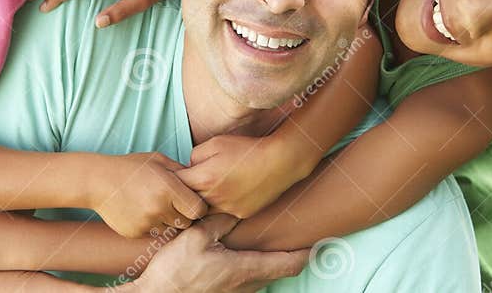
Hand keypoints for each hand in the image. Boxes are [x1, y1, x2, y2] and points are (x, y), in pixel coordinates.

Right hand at [93, 152, 208, 237]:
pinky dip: (151, 226)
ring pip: (170, 230)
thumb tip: (201, 181)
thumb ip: (182, 171)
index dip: (197, 206)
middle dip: (184, 215)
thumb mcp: (159, 160)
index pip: (199, 209)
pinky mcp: (135, 233)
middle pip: (186, 223)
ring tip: (155, 205)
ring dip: (167, 221)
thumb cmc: (132, 167)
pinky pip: (153, 234)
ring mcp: (146, 223)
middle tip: (174, 204)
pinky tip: (141, 211)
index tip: (190, 200)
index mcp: (169, 189)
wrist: (98, 181)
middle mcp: (159, 208)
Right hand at [130, 214, 308, 292]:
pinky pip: (250, 282)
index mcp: (244, 269)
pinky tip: (245, 256)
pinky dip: (257, 268)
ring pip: (265, 277)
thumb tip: (236, 207)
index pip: (288, 263)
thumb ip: (219, 221)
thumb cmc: (174, 271)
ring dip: (273, 263)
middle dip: (291, 255)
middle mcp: (246, 286)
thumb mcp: (195, 237)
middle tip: (296, 236)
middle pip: (280, 271)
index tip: (317, 241)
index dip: (305, 253)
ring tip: (273, 243)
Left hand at [176, 134, 312, 218]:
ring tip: (207, 188)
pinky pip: (221, 213)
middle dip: (185, 192)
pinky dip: (219, 205)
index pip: (176, 184)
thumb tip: (188, 169)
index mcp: (204, 177)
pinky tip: (226, 193)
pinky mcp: (240, 214)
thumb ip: (194, 156)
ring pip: (204, 211)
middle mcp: (213, 197)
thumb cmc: (246, 149)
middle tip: (187, 183)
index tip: (173, 174)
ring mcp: (227, 209)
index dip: (173, 178)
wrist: (279, 162)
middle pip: (187, 200)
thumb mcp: (215, 143)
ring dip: (201, 201)